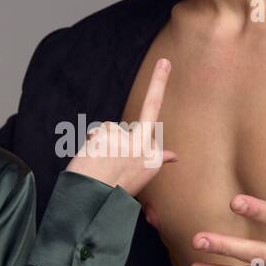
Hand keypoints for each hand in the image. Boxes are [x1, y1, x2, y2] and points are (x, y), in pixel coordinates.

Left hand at [66, 57, 176, 196]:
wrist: (91, 204)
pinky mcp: (108, 135)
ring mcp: (126, 139)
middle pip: (143, 117)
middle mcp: (144, 147)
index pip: (157, 119)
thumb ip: (155, 160)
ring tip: (100, 166)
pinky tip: (92, 161)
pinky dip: (92, 145)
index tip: (165, 62)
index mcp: (153, 160)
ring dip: (104, 144)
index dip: (160, 85)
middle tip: (165, 64)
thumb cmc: (114, 194)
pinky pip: (97, 135)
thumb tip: (174, 155)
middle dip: (157, 86)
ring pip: (112, 131)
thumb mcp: (140, 178)